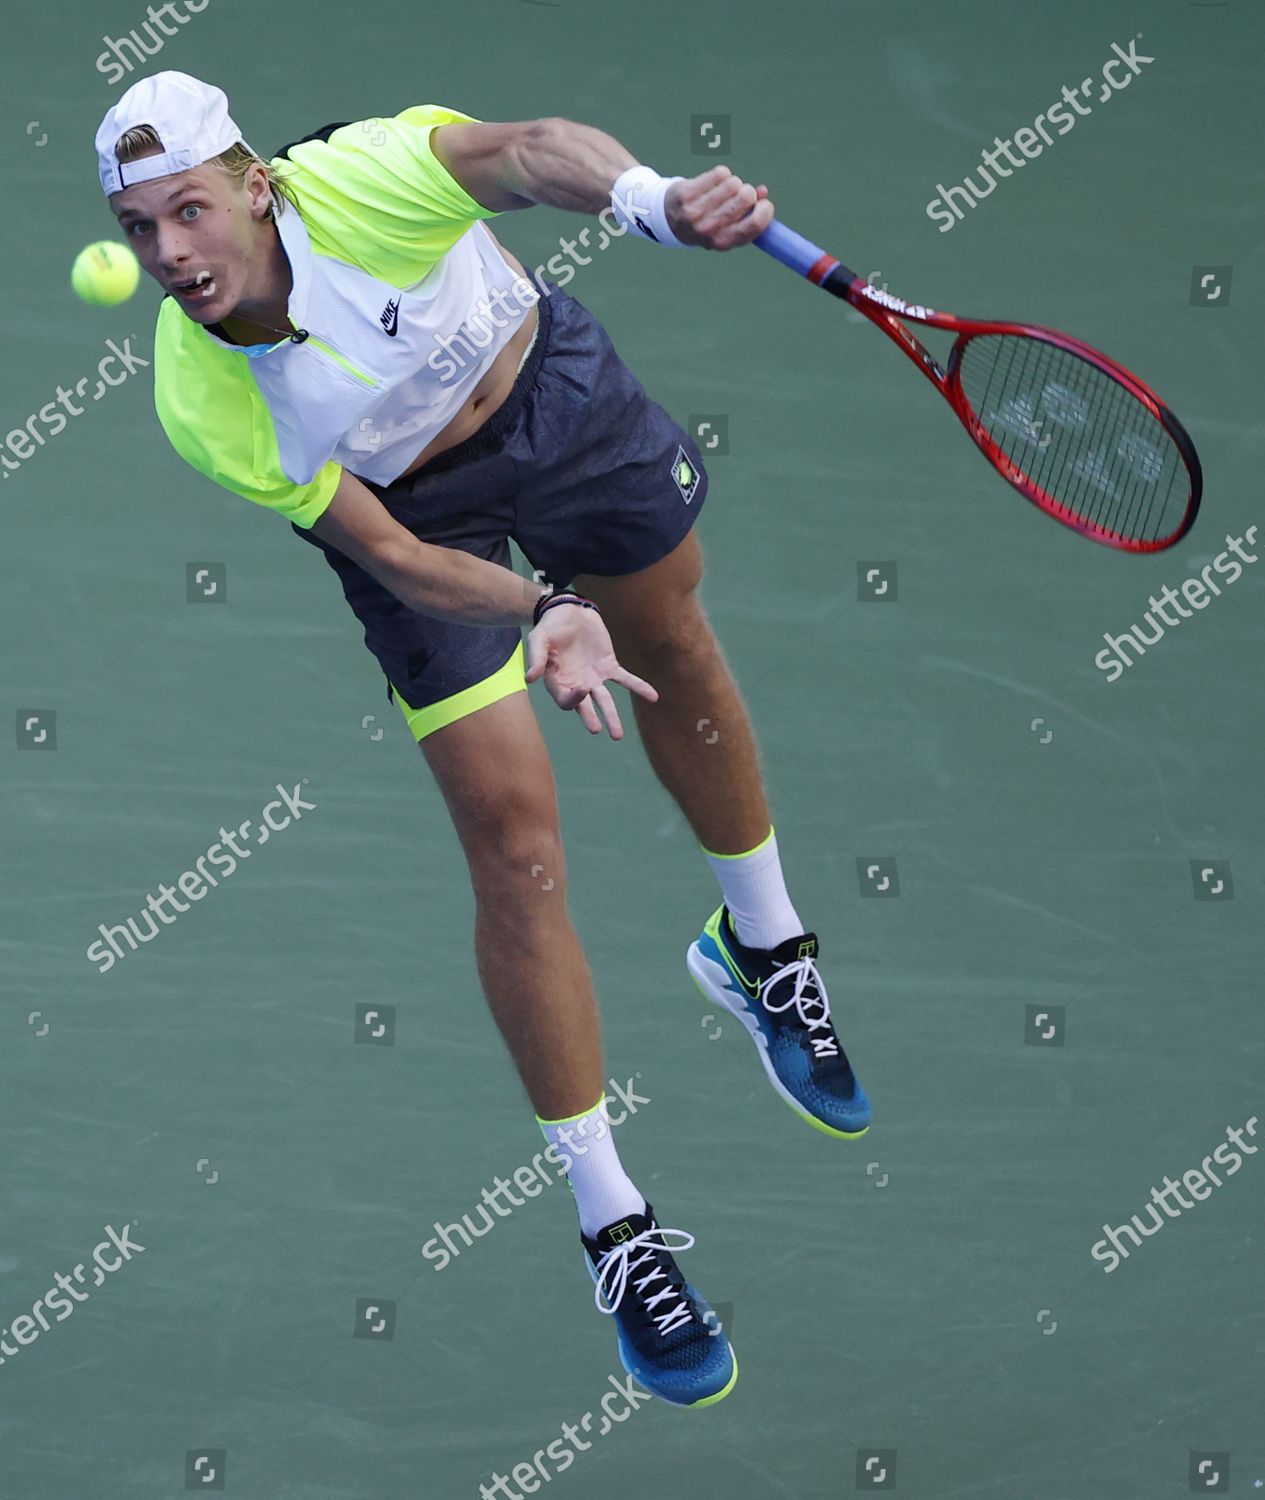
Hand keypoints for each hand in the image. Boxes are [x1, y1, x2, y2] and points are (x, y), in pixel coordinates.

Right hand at [524, 602, 657, 737]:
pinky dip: (639, 687)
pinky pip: (625, 680)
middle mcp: (576, 685)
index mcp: (557, 682)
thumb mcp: (538, 639)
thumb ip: (537, 658)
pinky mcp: (609, 667)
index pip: (565, 699)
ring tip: (617, 736)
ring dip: (612, 716)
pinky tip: (653, 697)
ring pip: (605, 701)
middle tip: (598, 730)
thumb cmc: (550, 627)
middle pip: (584, 707)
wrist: (569, 612)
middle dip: (591, 719)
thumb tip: (530, 678)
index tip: (582, 689)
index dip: (573, 699)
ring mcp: (594, 678)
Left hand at [665, 165, 774, 249]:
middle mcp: (708, 230)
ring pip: (733, 183)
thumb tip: (763, 192)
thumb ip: (749, 214)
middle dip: (748, 192)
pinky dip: (721, 174)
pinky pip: (720, 173)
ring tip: (723, 190)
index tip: (763, 203)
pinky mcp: (686, 193)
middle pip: (745, 198)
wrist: (669, 218)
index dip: (765, 210)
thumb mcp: (727, 226)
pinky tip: (712, 183)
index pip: (755, 224)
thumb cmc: (707, 222)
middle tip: (739, 195)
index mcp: (722, 242)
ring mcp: (695, 212)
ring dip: (733, 183)